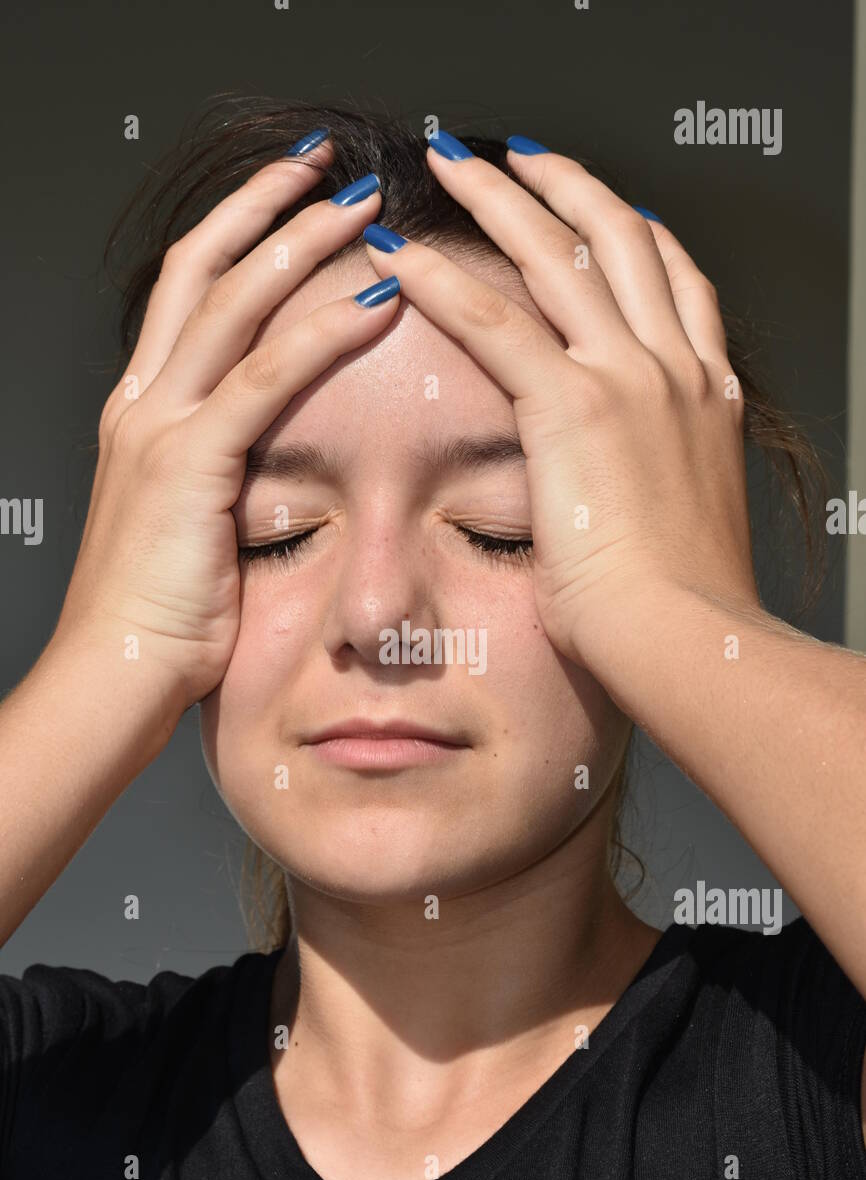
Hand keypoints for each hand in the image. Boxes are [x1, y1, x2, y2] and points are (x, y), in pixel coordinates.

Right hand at [55, 144, 398, 711]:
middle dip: (269, 207)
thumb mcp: (194, 529)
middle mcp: (144, 401)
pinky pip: (262, 380)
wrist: (112, 676)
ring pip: (232, 302)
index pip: (191, 293)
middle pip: (203, 269)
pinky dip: (321, 335)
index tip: (295, 200)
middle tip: (331, 166)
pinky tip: (375, 301)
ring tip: (364, 208)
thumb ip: (227, 480)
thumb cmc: (159, 621)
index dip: (242, 236)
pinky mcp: (187, 465)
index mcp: (146, 412)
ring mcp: (160, 427)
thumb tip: (277, 465)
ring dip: (302, 244)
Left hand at [361, 133, 760, 667]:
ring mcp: (629, 378)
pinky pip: (496, 320)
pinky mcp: (574, 406)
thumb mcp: (680, 527)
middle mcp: (673, 369)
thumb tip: (621, 493)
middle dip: (563, 184)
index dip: (634, 230)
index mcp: (703, 396)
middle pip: (619, 238)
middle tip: (512, 153)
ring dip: (498, 197)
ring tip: (448, 165)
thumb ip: (652, 484)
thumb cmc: (676, 612)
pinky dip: (442, 280)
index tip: (602, 203)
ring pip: (557, 254)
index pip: (673, 281)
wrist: (684, 639)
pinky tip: (399, 256)